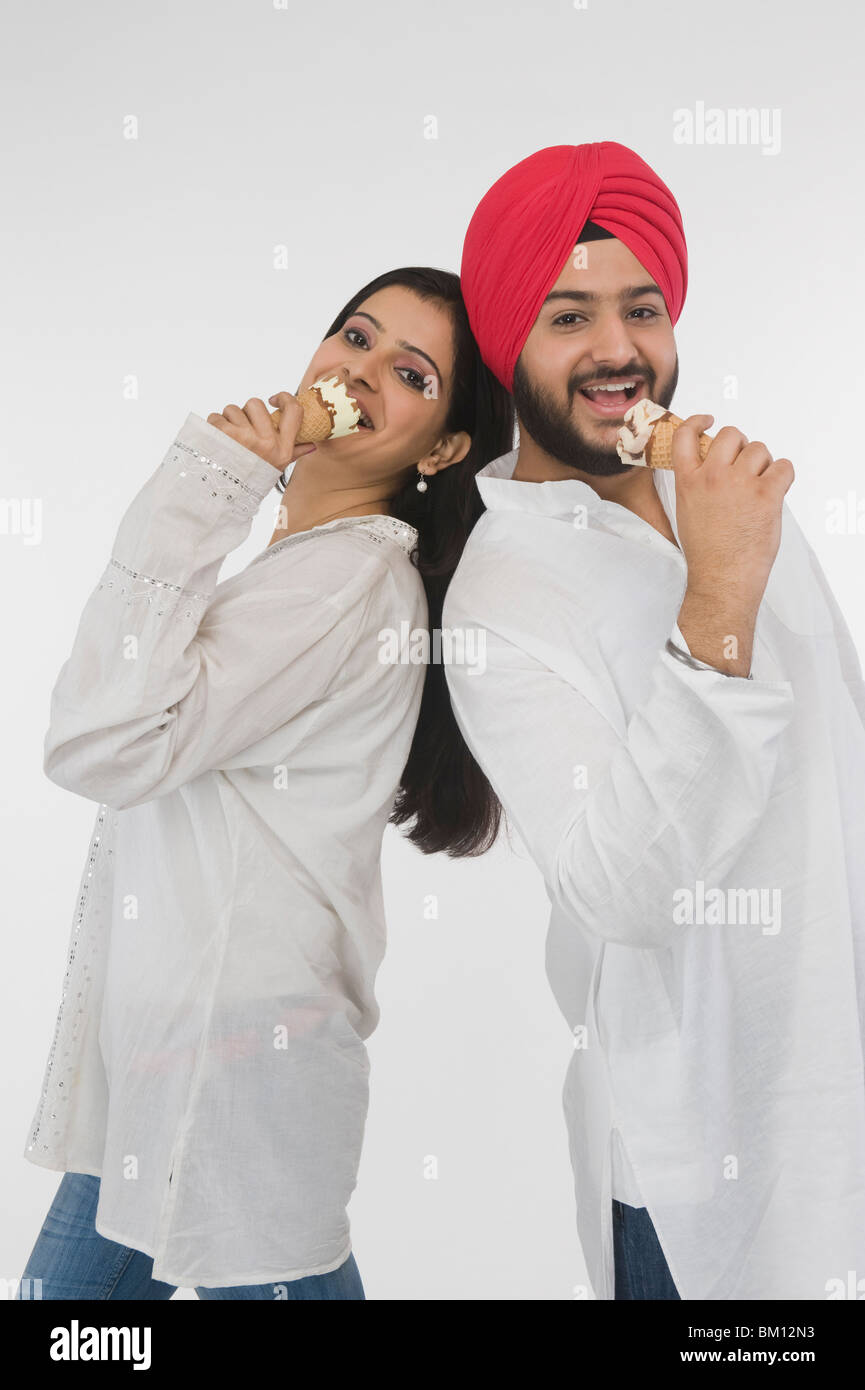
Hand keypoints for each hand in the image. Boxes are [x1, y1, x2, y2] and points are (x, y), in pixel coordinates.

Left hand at [206, 395, 316, 472]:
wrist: (228, 496)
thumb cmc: (253, 478)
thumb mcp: (277, 466)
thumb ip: (294, 453)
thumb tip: (311, 445)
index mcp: (282, 448)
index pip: (294, 412)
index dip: (285, 398)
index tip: (275, 399)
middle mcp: (266, 442)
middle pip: (255, 403)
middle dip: (245, 412)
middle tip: (242, 427)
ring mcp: (245, 438)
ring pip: (232, 409)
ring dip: (227, 420)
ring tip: (228, 437)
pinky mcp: (224, 435)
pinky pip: (216, 417)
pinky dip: (213, 425)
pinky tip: (216, 439)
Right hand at [671, 414, 794, 603]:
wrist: (721, 578)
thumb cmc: (706, 552)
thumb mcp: (687, 511)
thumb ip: (698, 484)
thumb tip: (718, 466)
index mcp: (688, 481)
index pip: (685, 435)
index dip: (698, 422)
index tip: (708, 420)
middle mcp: (713, 476)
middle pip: (733, 435)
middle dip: (742, 445)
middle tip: (746, 464)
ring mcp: (740, 484)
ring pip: (760, 449)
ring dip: (764, 463)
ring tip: (760, 486)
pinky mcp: (766, 494)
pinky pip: (784, 467)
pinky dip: (784, 476)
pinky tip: (776, 491)